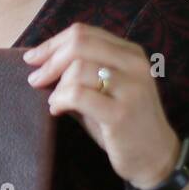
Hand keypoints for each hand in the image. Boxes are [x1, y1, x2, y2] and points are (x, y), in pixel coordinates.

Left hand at [23, 22, 180, 189]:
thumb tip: (39, 62)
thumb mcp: (106, 90)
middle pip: (79, 43)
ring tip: (55, 102)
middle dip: (49, 60)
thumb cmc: (123, 123)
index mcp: (130, 53)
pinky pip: (78, 94)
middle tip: (35, 79)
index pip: (84, 32)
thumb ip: (80, 71)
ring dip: (57, 86)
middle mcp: (134, 64)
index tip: (32, 58)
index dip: (52, 43)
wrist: (155, 157)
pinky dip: (60, 100)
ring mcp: (130, 87)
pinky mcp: (120, 113)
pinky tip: (58, 110)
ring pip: (78, 68)